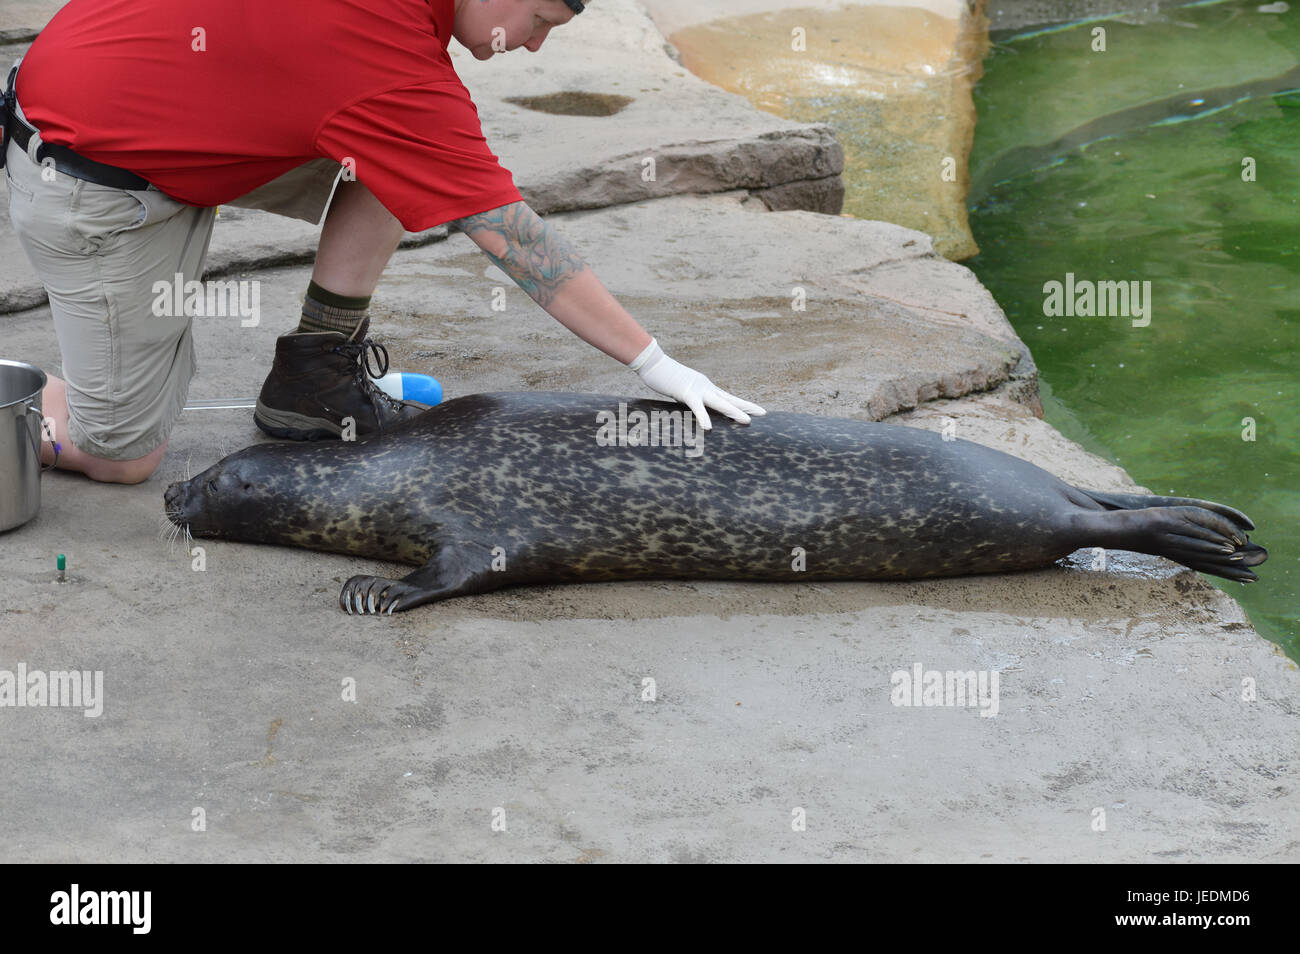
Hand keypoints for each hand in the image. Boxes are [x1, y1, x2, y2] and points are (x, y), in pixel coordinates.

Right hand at [627, 339, 765, 429]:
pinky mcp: (685, 392)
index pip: (727, 397)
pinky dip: (703, 417)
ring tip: (747, 422)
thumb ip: (688, 397)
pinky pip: (696, 407)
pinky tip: (708, 428)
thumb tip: (691, 404)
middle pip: (730, 398)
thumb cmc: (662, 376)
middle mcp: (705, 387)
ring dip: (733, 412)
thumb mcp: (679, 389)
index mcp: (705, 387)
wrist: (652, 362)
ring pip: (719, 402)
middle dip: (746, 407)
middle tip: (764, 413)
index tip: (756, 410)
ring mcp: (697, 389)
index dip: (741, 404)